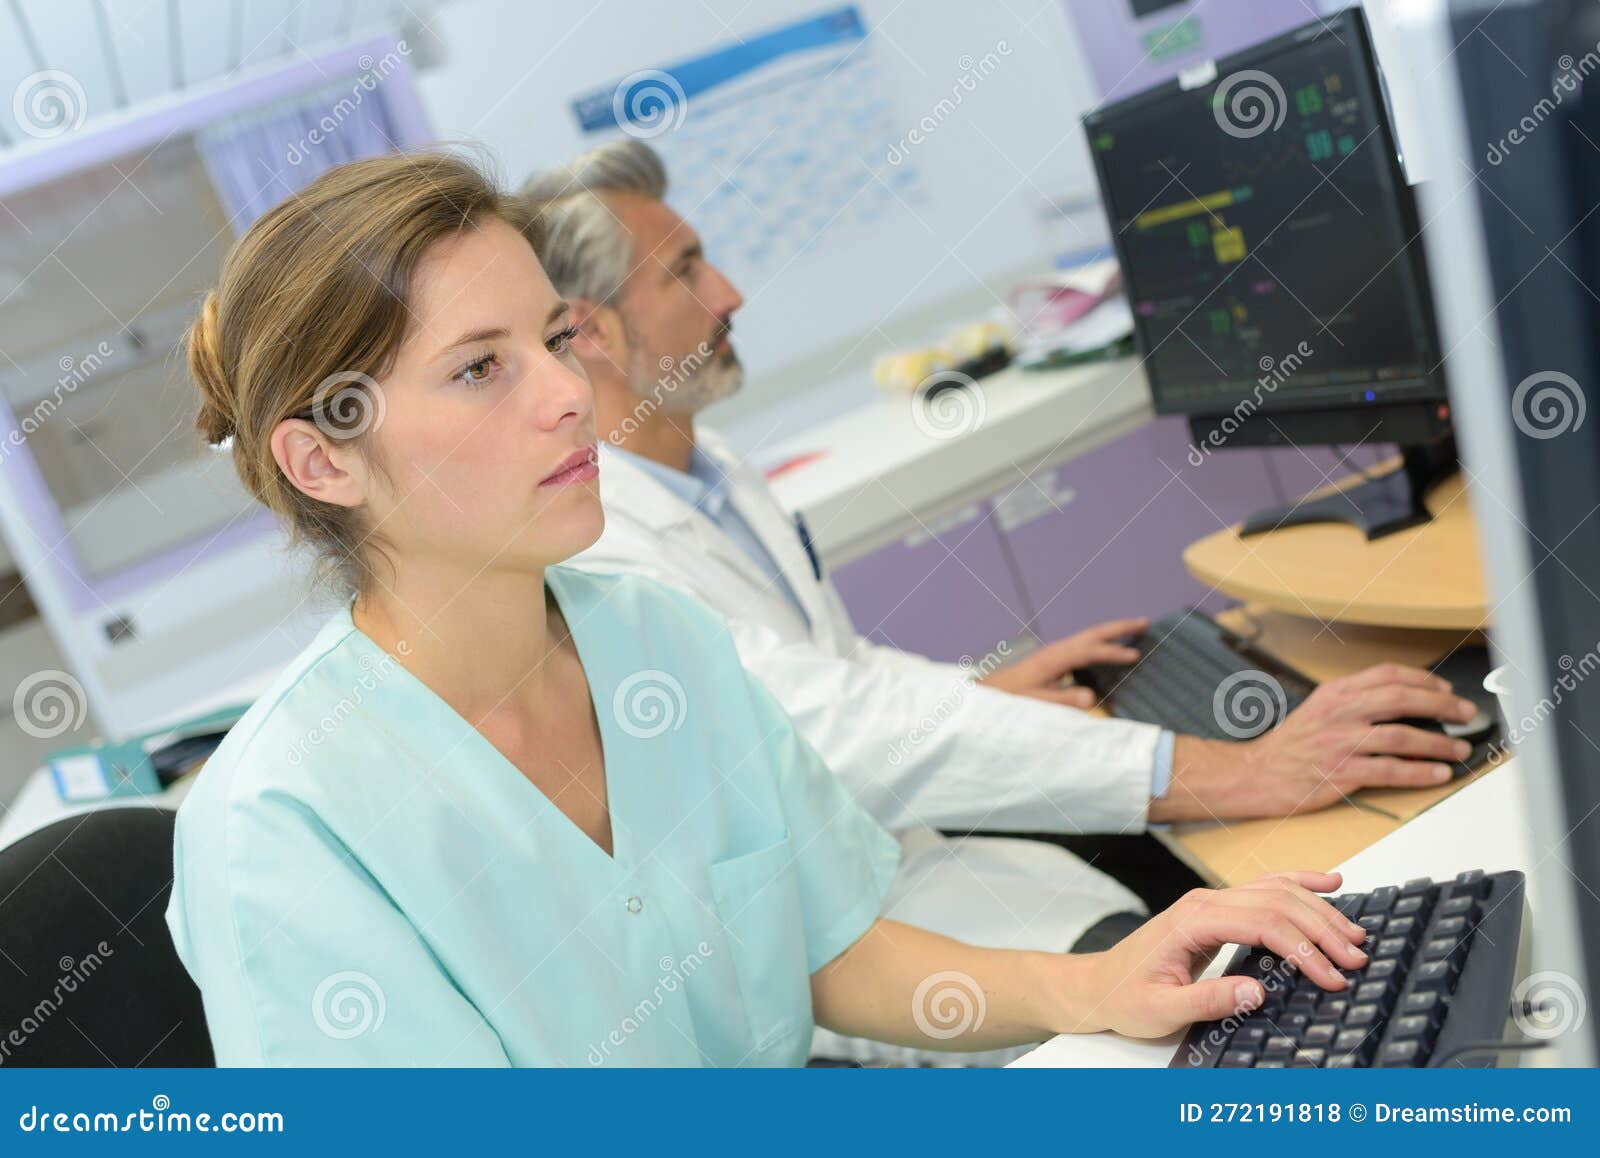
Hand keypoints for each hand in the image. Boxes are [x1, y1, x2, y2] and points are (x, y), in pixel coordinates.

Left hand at [979, 617, 1147, 707]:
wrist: (991, 692)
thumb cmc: (1013, 699)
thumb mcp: (1037, 703)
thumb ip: (1064, 700)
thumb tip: (1092, 698)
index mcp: (1054, 659)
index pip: (1090, 651)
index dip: (1113, 653)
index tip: (1135, 655)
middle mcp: (1057, 649)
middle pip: (1093, 633)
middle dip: (1120, 627)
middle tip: (1146, 622)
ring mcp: (1056, 651)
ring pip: (1090, 636)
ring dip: (1113, 631)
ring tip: (1137, 627)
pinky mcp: (1055, 656)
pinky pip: (1084, 644)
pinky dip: (1102, 641)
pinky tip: (1111, 646)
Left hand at [1064, 871, 1367, 1037]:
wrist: (1099, 984)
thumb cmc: (1126, 997)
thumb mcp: (1161, 1010)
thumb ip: (1208, 1001)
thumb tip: (1257, 991)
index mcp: (1193, 920)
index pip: (1263, 923)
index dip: (1304, 950)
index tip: (1333, 977)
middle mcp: (1205, 901)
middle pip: (1277, 902)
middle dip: (1322, 929)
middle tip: (1357, 959)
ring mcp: (1212, 901)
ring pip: (1276, 892)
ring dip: (1319, 910)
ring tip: (1355, 934)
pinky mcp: (1218, 909)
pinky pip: (1265, 889)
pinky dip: (1299, 884)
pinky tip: (1328, 882)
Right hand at [1153, 663, 1477, 821]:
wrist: (1257, 774)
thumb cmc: (1290, 746)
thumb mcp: (1319, 710)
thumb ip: (1355, 703)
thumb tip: (1402, 706)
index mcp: (1336, 693)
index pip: (1388, 675)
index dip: (1423, 679)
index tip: (1444, 688)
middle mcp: (1340, 713)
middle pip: (1403, 699)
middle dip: (1442, 705)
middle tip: (1465, 713)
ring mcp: (1341, 742)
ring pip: (1402, 736)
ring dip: (1438, 744)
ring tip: (1458, 749)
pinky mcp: (1342, 772)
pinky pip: (1391, 771)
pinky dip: (1419, 772)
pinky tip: (1437, 774)